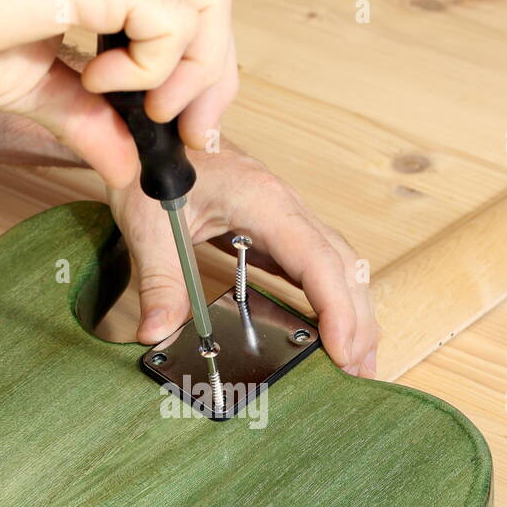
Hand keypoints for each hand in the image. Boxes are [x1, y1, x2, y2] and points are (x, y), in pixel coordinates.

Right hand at [0, 0, 237, 187]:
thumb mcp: (33, 82)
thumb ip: (86, 116)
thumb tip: (124, 165)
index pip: (190, 2)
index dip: (207, 64)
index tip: (187, 124)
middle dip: (215, 74)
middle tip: (188, 131)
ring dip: (193, 68)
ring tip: (145, 106)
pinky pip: (170, 20)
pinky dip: (153, 66)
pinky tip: (98, 78)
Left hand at [108, 143, 378, 376]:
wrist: (148, 133)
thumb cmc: (151, 166)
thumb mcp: (149, 225)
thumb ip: (159, 281)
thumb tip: (158, 332)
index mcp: (263, 201)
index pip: (317, 260)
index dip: (336, 308)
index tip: (342, 350)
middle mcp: (285, 207)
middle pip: (342, 266)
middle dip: (357, 319)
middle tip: (358, 372)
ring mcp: (285, 216)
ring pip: (338, 264)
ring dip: (354, 310)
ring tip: (358, 361)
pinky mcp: (275, 228)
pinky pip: (317, 264)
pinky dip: (332, 298)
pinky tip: (332, 330)